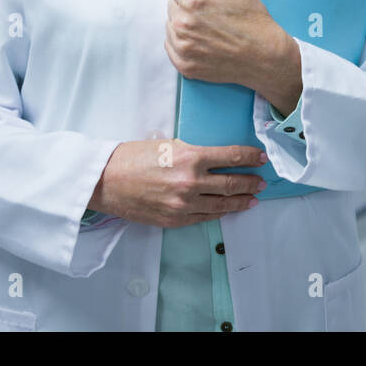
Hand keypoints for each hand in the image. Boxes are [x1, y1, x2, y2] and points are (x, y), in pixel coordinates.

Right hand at [88, 139, 266, 227]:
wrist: (104, 181)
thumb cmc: (132, 158)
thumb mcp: (168, 145)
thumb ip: (193, 153)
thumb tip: (215, 159)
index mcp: (190, 158)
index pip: (231, 157)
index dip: (250, 158)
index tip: (260, 158)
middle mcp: (190, 183)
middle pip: (232, 183)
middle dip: (251, 182)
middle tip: (261, 181)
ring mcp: (183, 205)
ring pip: (221, 205)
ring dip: (240, 201)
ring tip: (252, 199)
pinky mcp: (174, 220)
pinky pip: (203, 217)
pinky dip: (218, 213)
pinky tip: (226, 209)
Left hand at [166, 0, 302, 111]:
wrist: (266, 57)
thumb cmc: (253, 19)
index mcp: (193, 0)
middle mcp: (183, 24)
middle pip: (172, 4)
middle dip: (188, 5)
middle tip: (213, 15)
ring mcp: (182, 47)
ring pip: (171, 25)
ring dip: (185, 24)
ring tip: (211, 29)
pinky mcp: (183, 64)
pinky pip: (172, 45)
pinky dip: (184, 43)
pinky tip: (205, 42)